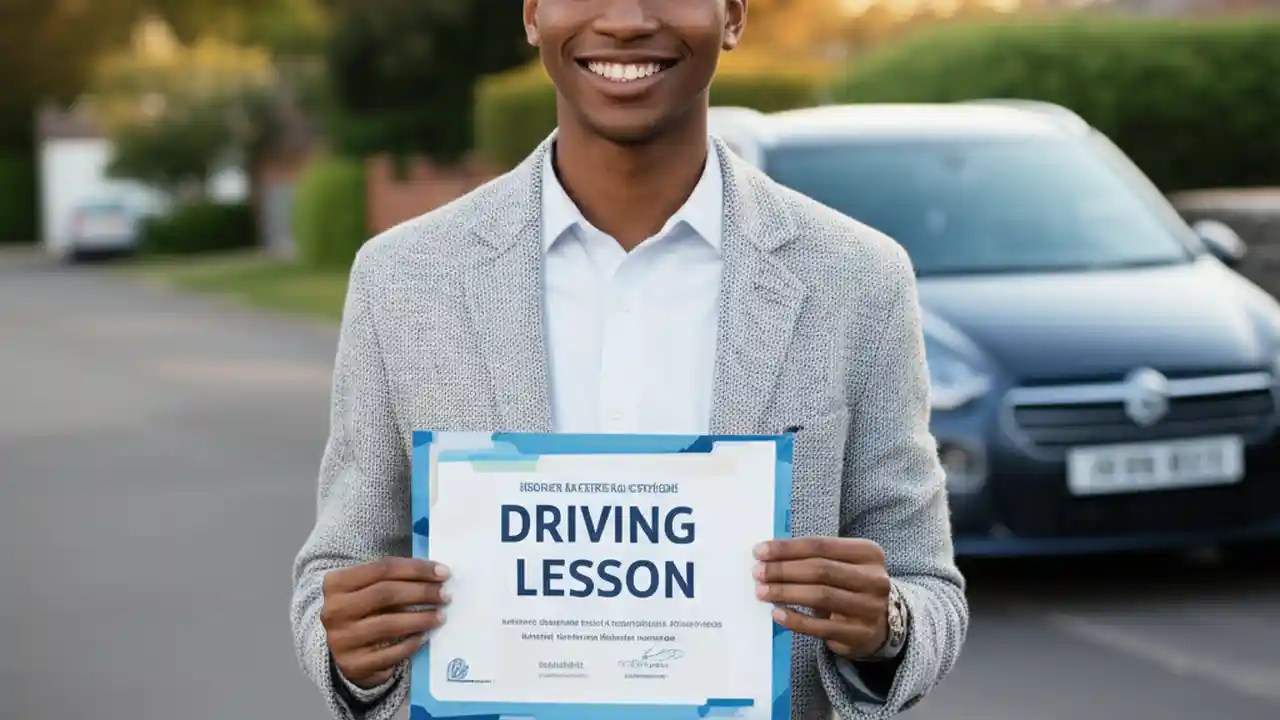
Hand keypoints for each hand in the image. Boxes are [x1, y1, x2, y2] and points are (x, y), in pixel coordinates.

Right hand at [320, 557, 450, 688]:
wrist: (343, 650)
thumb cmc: (364, 611)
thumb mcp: (368, 589)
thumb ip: (393, 579)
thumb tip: (435, 575)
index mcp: (336, 583)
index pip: (383, 568)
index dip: (417, 568)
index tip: (443, 572)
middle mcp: (334, 610)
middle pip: (386, 593)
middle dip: (421, 592)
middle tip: (445, 595)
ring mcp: (341, 639)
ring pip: (389, 624)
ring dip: (421, 618)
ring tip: (440, 615)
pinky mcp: (353, 665)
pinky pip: (390, 653)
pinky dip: (411, 644)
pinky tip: (424, 637)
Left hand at [753, 537, 890, 659]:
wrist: (881, 624)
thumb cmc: (850, 587)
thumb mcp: (842, 565)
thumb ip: (814, 558)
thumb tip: (768, 556)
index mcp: (868, 553)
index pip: (821, 545)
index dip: (787, 548)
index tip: (760, 551)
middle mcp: (874, 579)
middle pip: (820, 570)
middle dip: (783, 570)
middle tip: (758, 572)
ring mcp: (869, 608)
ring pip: (820, 596)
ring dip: (786, 592)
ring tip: (762, 591)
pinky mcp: (859, 634)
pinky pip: (821, 627)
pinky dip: (795, 619)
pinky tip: (777, 614)